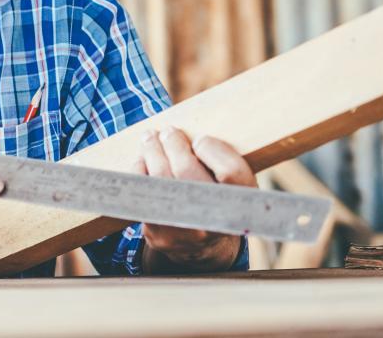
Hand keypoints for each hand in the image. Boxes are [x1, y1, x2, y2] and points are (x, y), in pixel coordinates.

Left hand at [134, 126, 256, 272]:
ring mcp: (184, 231)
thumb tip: (191, 137)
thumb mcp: (237, 184)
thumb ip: (224, 160)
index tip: (200, 139)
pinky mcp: (158, 234)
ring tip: (150, 138)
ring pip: (159, 181)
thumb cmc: (220, 201)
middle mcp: (214, 223)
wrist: (206, 249)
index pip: (230, 172)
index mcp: (242, 206)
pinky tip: (144, 161)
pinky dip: (140, 173)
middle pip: (186, 172)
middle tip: (167, 131)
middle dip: (172, 144)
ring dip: (151, 153)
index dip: (212, 148)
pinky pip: (142, 194)